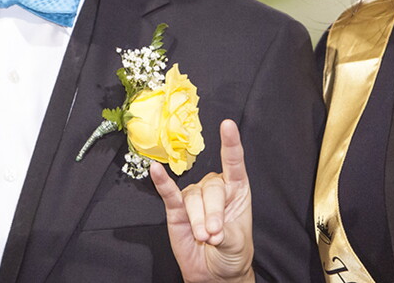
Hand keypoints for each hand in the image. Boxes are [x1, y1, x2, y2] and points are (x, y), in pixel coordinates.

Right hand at [151, 119, 253, 282]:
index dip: (231, 144)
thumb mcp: (238, 242)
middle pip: (211, 188)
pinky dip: (162, 182)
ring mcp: (195, 197)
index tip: (228, 126)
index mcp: (236, 189)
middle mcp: (215, 188)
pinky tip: (156, 171)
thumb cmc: (232, 252)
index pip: (234, 162)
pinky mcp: (177, 209)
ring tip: (204, 238)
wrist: (215, 273)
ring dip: (198, 220)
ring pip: (193, 198)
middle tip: (214, 236)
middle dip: (213, 214)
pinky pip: (169, 193)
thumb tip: (208, 227)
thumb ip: (226, 231)